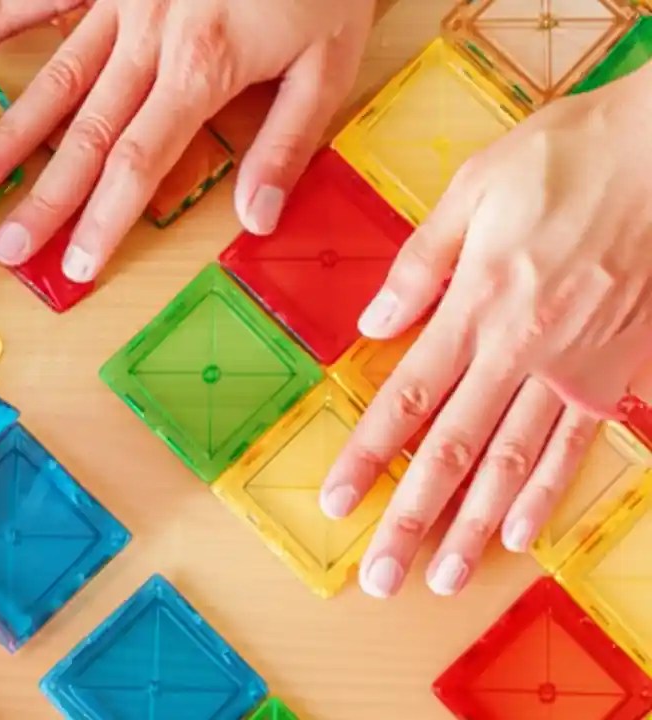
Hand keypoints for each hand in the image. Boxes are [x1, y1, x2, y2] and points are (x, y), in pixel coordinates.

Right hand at [0, 0, 372, 280]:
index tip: (74, 267)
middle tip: (5, 247)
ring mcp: (122, 1)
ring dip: (13, 133)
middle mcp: (150, 40)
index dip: (104, 220)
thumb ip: (287, 141)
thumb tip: (256, 218)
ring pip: (56, 78)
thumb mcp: (329, 62)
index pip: (139, 165)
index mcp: (202, 69)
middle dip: (44, 198)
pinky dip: (5, 16)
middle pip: (86, 137)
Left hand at [320, 66, 651, 597]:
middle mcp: (520, 352)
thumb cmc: (568, 158)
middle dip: (412, 518)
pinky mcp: (619, 370)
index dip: (367, 457)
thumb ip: (419, 264)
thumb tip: (372, 322)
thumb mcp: (474, 190)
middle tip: (382, 576)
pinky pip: (579, 443)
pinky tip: (523, 533)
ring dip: (474, 524)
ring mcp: (574, 368)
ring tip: (444, 577)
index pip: (405, 400)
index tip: (337, 503)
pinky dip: (550, 490)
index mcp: (474, 308)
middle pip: (452, 450)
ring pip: (514, 462)